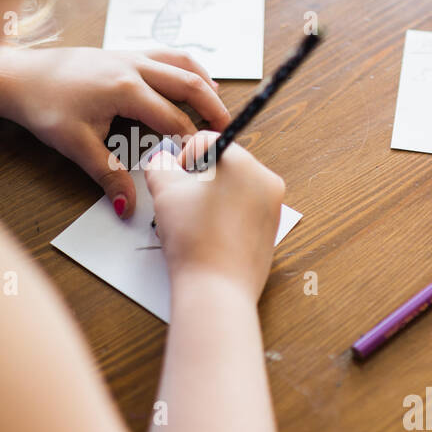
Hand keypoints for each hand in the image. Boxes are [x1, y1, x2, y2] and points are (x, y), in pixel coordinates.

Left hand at [0, 45, 230, 216]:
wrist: (19, 76)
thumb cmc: (44, 106)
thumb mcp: (76, 145)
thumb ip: (108, 175)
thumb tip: (128, 206)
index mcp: (126, 89)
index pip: (173, 120)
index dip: (191, 143)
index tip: (205, 161)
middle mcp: (133, 66)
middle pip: (189, 84)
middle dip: (212, 107)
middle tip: (228, 131)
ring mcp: (129, 55)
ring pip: (181, 62)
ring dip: (203, 83)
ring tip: (217, 105)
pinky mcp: (122, 52)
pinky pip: (166, 55)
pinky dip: (185, 68)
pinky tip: (188, 81)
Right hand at [143, 131, 284, 299]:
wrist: (216, 290)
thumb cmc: (194, 239)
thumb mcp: (165, 190)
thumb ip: (159, 164)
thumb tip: (162, 159)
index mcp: (244, 163)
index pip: (205, 141)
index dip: (181, 160)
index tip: (174, 183)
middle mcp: (266, 181)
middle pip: (221, 165)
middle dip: (197, 181)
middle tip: (181, 206)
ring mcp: (272, 208)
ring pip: (231, 189)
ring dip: (209, 199)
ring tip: (194, 224)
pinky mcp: (270, 231)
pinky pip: (241, 212)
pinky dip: (223, 218)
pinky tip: (208, 236)